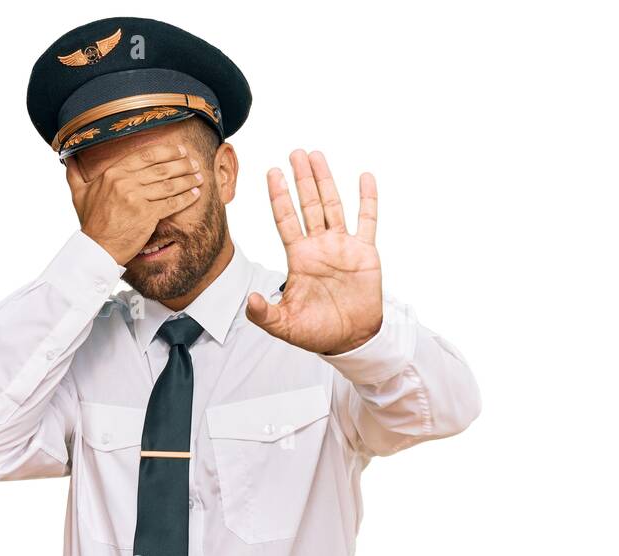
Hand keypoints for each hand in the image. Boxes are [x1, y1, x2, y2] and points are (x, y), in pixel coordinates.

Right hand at [65, 143, 203, 263]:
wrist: (97, 248)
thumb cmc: (91, 221)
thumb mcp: (78, 193)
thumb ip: (75, 173)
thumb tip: (68, 157)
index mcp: (112, 173)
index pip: (145, 156)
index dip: (166, 151)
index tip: (178, 150)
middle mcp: (125, 182)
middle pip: (161, 168)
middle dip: (182, 164)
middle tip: (194, 162)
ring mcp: (136, 198)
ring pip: (169, 184)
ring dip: (187, 179)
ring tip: (199, 176)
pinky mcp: (147, 215)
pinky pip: (172, 203)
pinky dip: (186, 197)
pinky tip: (196, 193)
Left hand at [246, 149, 382, 354]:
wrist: (350, 339)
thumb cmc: (317, 332)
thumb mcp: (285, 325)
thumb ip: (265, 314)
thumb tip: (250, 301)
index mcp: (299, 257)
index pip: (286, 219)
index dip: (279, 196)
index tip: (272, 172)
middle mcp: (319, 246)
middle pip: (309, 204)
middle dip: (302, 179)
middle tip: (296, 153)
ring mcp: (343, 246)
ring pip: (334, 205)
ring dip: (326, 181)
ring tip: (317, 156)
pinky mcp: (365, 252)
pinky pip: (368, 220)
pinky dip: (368, 199)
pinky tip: (365, 177)